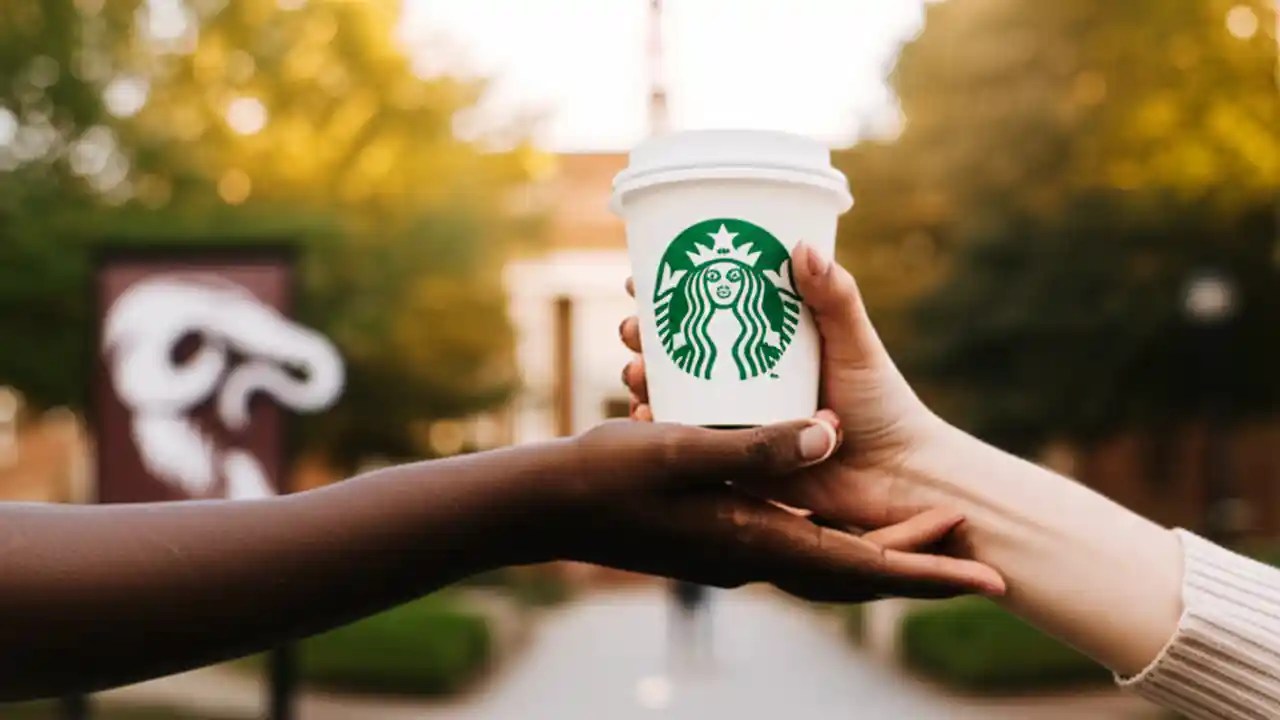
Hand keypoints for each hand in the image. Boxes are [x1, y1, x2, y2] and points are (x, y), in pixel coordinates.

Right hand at [543, 417, 1003, 601]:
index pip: (862, 571)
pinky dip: (831, 525)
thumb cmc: (609, 479)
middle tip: (969, 539)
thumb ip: (758, 445)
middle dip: (915, 559)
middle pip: (856, 568)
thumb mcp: (684, 452)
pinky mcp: (721, 532)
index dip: (929, 573)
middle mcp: (755, 555)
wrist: (551, 506)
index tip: (990, 578)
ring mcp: (738, 547)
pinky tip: (836, 494)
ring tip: (924, 521)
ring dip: (878, 542)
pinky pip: (795, 536)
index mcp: (756, 544)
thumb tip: (825, 436)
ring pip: (828, 553)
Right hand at [620, 244, 950, 532]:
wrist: (895, 479)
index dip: (669, 293)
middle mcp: (746, 380)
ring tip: (634, 373)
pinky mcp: (734, 463)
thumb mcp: (855, 343)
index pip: (709, 308)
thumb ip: (834, 296)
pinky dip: (660, 429)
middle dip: (645, 338)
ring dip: (645, 380)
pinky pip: (686, 444)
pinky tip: (643, 417)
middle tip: (630, 330)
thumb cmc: (882, 404)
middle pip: (680, 350)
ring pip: (675, 395)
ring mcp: (736, 421)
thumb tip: (802, 244)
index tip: (637, 278)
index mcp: (768, 343)